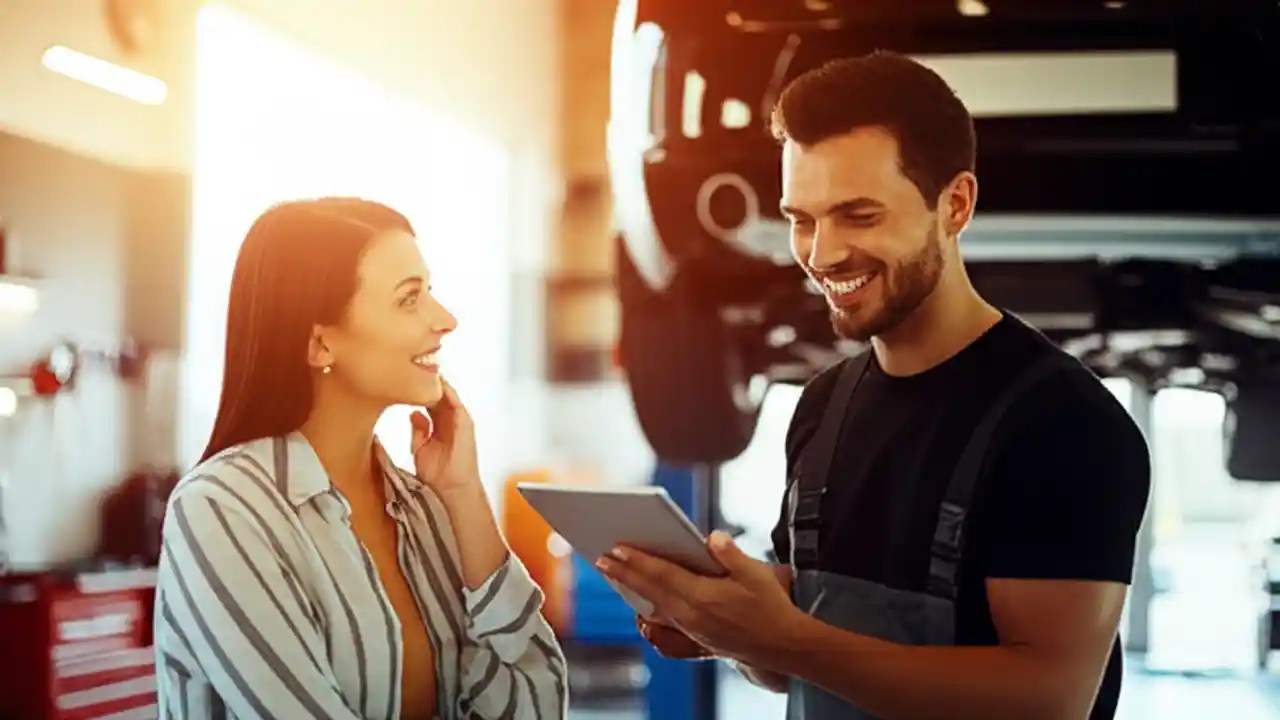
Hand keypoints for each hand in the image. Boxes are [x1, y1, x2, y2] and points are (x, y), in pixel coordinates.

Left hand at [411, 377, 479, 493]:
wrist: (451, 488)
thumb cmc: (438, 474)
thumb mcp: (420, 448)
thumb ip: (418, 430)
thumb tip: (413, 413)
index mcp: (438, 425)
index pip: (428, 401)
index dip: (417, 389)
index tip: (404, 377)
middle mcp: (449, 420)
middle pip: (437, 394)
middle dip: (427, 381)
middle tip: (415, 365)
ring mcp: (458, 420)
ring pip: (447, 395)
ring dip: (437, 383)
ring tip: (425, 368)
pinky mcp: (465, 422)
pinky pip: (456, 402)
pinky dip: (448, 391)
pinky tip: (437, 383)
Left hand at [598, 532, 804, 662]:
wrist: (782, 645)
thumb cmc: (770, 607)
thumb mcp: (755, 574)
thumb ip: (730, 554)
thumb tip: (711, 537)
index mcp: (702, 598)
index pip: (661, 575)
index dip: (636, 561)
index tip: (615, 549)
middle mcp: (690, 616)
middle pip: (649, 590)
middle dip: (623, 574)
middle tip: (600, 558)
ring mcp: (691, 629)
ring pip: (653, 606)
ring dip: (631, 590)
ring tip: (614, 575)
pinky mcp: (695, 637)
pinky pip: (663, 620)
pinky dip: (648, 606)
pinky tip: (642, 599)